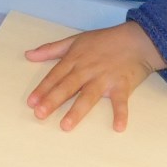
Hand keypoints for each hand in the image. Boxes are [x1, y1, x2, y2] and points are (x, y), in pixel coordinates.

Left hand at [24, 22, 164, 131]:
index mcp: (75, 59)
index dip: (43, 89)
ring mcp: (105, 78)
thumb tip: (28, 55)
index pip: (56, 75)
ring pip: (88, 96)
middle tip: (40, 114)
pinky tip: (118, 127)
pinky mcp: (122, 86)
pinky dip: (120, 114)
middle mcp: (87, 70)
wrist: (137, 39)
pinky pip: (121, 102)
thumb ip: (51, 49)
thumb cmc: (105, 40)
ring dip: (77, 111)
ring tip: (65, 125)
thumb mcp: (75, 40)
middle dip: (53, 100)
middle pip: (68, 86)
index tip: (31, 102)